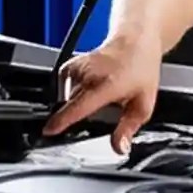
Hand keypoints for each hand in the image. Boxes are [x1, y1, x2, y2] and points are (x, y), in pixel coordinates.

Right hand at [41, 33, 163, 154]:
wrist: (135, 44)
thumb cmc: (141, 71)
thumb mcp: (143, 104)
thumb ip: (128, 128)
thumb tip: (119, 148)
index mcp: (105, 85)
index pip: (77, 106)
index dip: (62, 121)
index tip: (49, 131)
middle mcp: (87, 75)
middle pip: (71, 107)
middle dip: (80, 117)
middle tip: (100, 112)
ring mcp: (76, 69)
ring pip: (67, 98)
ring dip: (78, 104)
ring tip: (98, 98)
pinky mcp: (68, 67)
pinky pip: (64, 89)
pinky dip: (72, 95)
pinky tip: (88, 91)